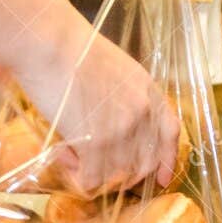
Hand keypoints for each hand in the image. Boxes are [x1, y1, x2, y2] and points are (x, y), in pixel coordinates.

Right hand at [16, 12, 180, 196]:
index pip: (171, 133)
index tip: (162, 179)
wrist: (50, 43)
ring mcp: (121, 130)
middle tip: (100, 170)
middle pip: (144, 162)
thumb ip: (128, 97)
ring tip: (71, 153)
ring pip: (116, 173)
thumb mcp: (118, 69)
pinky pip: (92, 177)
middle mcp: (141, 114)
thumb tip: (121, 125)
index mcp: (149, 92)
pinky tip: (64, 157)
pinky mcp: (96, 142)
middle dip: (124, 175)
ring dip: (94, 171)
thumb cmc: (73, 50)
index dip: (168, 160)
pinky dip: (78, 175)